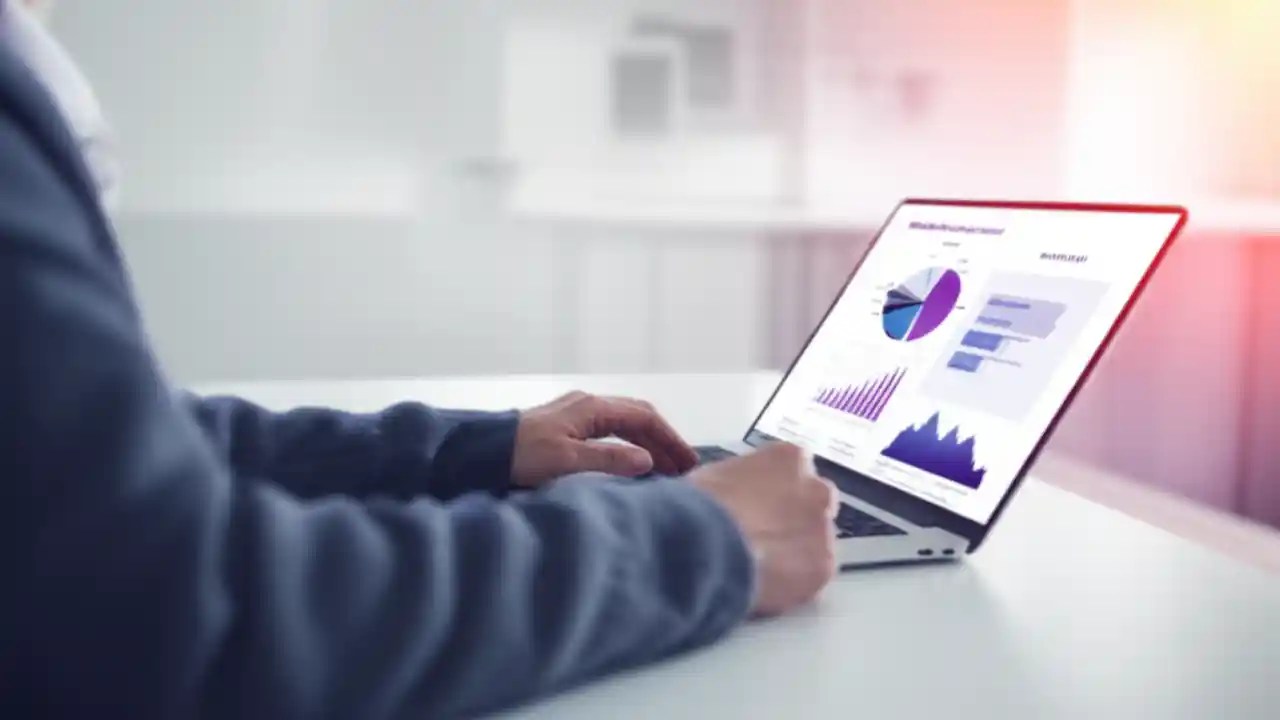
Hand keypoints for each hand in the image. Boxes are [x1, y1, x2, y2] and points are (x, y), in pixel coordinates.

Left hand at [511, 391, 699, 487]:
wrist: (482, 451)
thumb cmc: (523, 455)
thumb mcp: (567, 460)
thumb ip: (608, 459)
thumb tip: (648, 460)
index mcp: (593, 407)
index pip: (644, 417)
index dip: (670, 439)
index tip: (689, 463)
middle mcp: (589, 404)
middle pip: (638, 417)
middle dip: (663, 441)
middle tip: (684, 469)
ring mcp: (578, 413)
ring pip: (624, 425)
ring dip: (647, 444)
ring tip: (665, 470)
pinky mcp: (568, 426)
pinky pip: (610, 432)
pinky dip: (628, 446)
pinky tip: (633, 464)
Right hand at [690, 443, 837, 616]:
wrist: (701, 545)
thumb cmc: (698, 505)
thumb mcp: (715, 477)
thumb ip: (742, 483)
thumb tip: (736, 498)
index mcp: (790, 458)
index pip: (794, 471)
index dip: (776, 492)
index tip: (760, 507)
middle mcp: (816, 488)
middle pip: (815, 503)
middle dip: (796, 518)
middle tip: (765, 537)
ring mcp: (823, 528)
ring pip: (815, 541)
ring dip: (795, 551)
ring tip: (761, 567)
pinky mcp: (823, 566)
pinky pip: (811, 575)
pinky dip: (793, 583)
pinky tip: (766, 585)